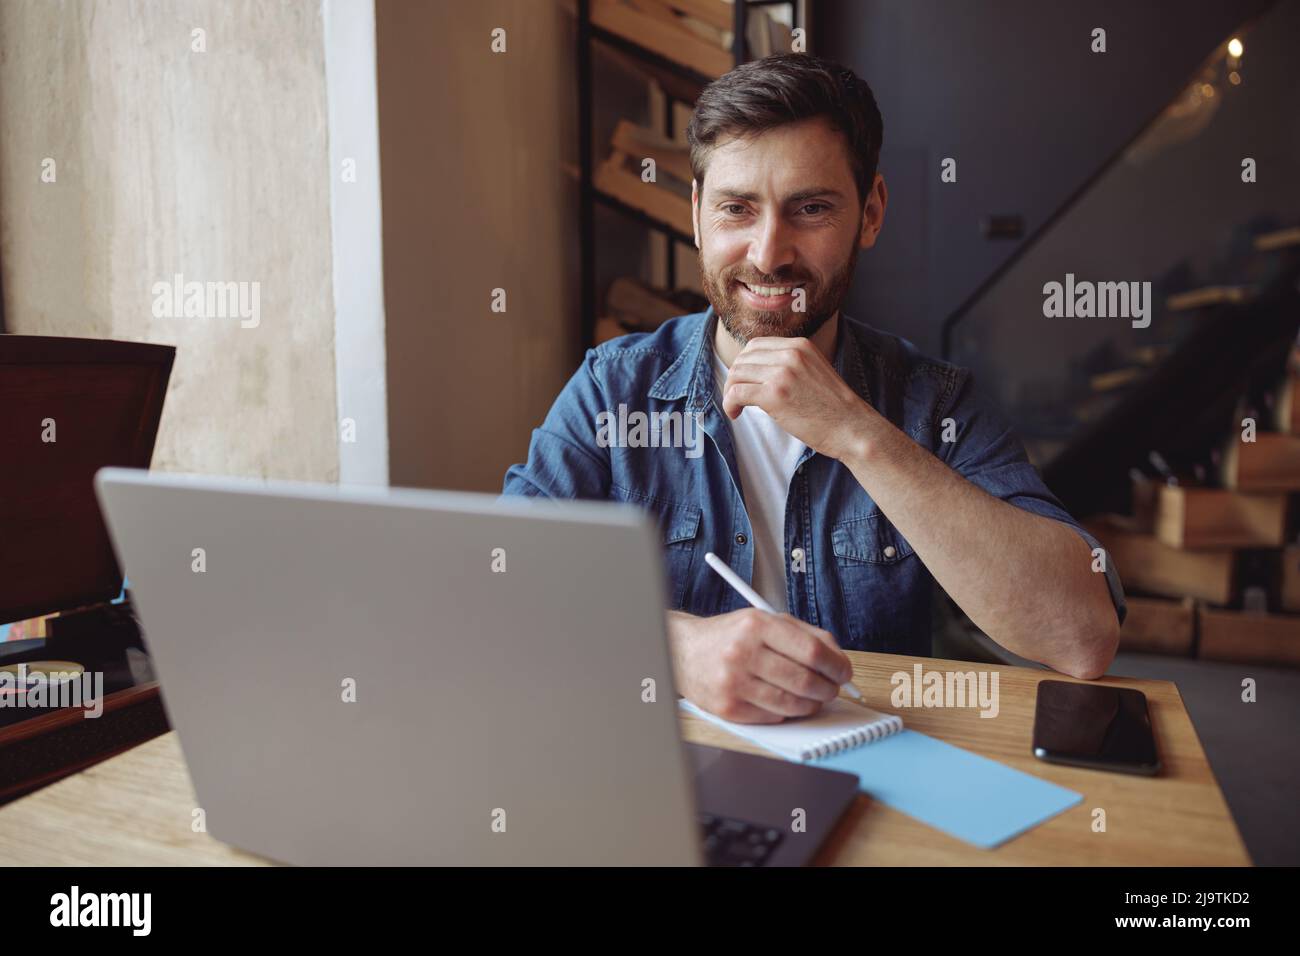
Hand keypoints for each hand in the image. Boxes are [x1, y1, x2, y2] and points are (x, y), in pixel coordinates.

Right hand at [668, 608, 853, 723]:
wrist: (684, 651)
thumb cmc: (730, 636)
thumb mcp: (765, 621)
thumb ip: (805, 634)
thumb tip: (839, 660)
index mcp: (756, 625)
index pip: (812, 650)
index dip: (836, 665)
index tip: (844, 672)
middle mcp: (743, 652)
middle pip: (805, 680)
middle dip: (828, 688)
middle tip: (832, 688)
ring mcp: (734, 683)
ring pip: (792, 704)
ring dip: (811, 704)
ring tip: (812, 697)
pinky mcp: (728, 708)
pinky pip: (773, 717)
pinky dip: (786, 713)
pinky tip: (784, 701)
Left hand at [720, 337, 872, 461]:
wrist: (852, 427)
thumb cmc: (833, 408)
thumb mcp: (815, 371)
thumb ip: (791, 365)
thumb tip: (758, 372)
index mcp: (800, 345)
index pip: (755, 345)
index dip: (744, 364)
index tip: (744, 381)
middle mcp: (790, 354)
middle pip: (743, 359)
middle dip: (735, 378)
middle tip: (737, 397)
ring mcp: (782, 373)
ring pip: (736, 374)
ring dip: (730, 392)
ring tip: (736, 407)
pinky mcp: (774, 395)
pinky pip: (736, 393)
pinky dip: (730, 404)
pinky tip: (736, 414)